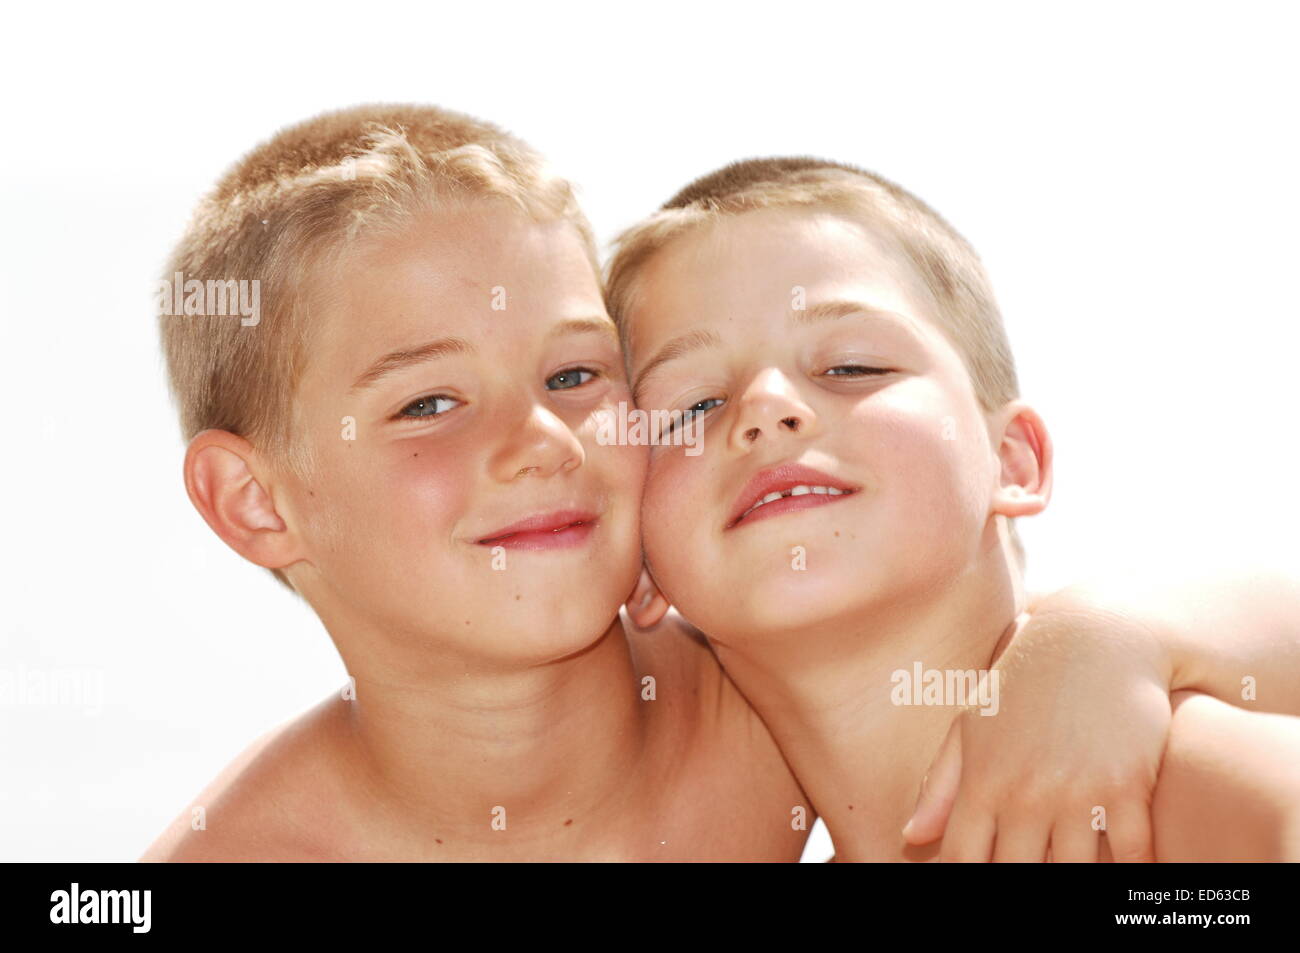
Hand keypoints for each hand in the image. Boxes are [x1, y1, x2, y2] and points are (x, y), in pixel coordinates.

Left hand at [902, 595, 1174, 860]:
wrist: (1095, 639)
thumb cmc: (1025, 686)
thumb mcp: (971, 725)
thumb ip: (940, 786)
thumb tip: (912, 838)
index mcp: (982, 780)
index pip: (963, 859)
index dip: (967, 878)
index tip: (980, 877)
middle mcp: (1026, 792)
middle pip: (1018, 873)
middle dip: (1022, 875)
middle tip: (1030, 862)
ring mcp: (1078, 792)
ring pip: (1075, 872)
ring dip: (1075, 871)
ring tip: (1070, 860)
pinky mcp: (1128, 786)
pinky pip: (1132, 854)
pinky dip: (1133, 867)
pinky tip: (1126, 866)